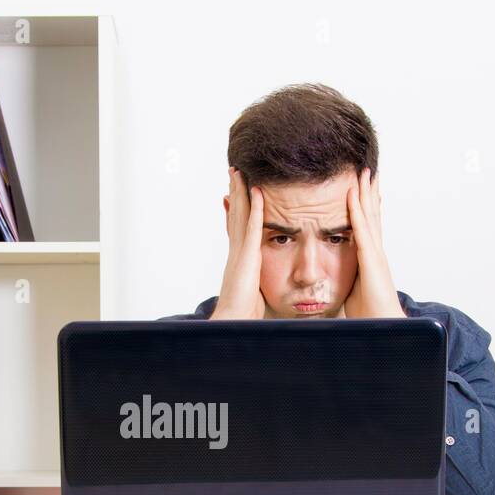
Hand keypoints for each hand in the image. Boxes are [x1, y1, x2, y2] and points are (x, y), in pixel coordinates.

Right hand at [211, 167, 267, 319]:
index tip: (233, 195)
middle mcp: (237, 251)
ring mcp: (240, 251)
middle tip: (233, 173)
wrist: (233, 321)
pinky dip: (254, 208)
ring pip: (240, 215)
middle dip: (234, 194)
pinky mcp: (247, 255)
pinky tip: (257, 192)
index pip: (237, 229)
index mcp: (240, 260)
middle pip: (235, 216)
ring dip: (240, 192)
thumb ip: (256, 286)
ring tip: (238, 172)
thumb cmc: (243, 314)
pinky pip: (252, 226)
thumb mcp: (253, 295)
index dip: (235, 211)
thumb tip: (261, 290)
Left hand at [343, 167, 404, 318]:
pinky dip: (356, 210)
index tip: (362, 190)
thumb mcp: (353, 291)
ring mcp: (375, 253)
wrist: (384, 327)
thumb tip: (333, 279)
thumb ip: (347, 280)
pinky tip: (352, 194)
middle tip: (366, 171)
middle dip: (369, 193)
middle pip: (371, 215)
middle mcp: (375, 252)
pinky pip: (361, 229)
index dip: (366, 208)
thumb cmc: (368, 314)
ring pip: (369, 216)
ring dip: (365, 193)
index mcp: (370, 259)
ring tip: (363, 172)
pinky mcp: (371, 259)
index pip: (367, 227)